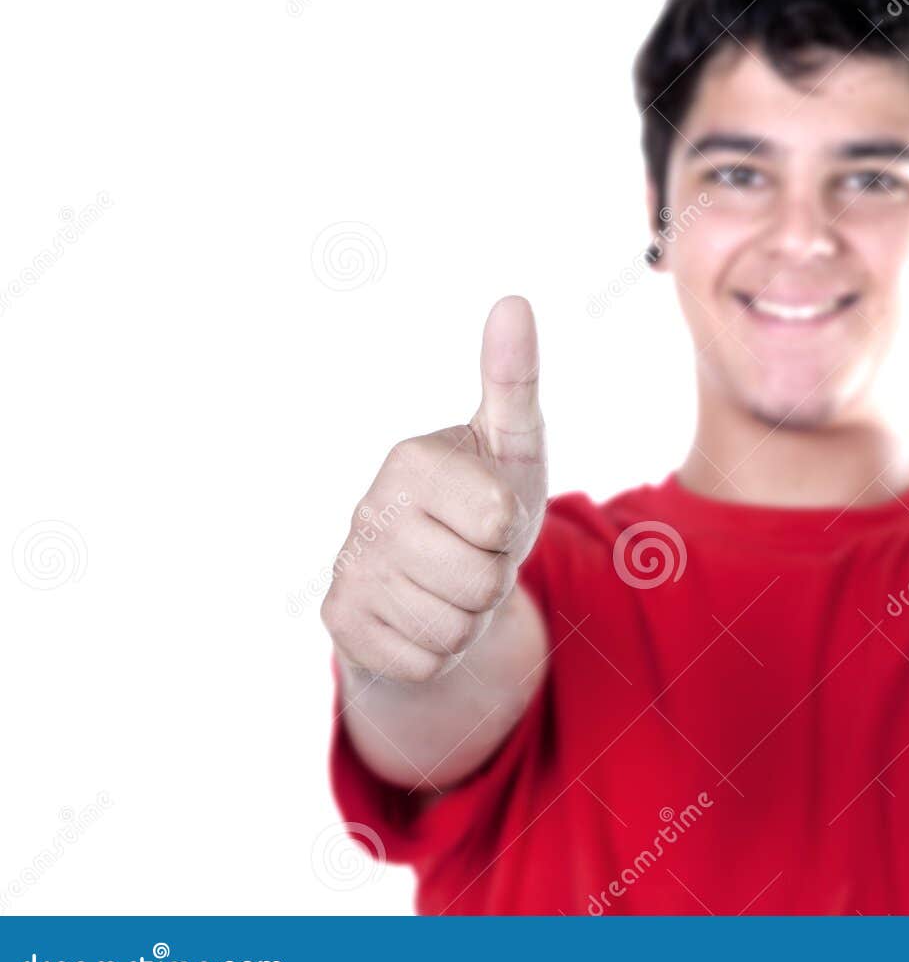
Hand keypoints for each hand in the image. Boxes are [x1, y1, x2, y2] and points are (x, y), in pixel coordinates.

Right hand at [321, 296, 546, 682]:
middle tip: (472, 556)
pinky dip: (438, 650)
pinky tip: (422, 615)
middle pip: (480, 582)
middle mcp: (367, 509)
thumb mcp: (513, 445)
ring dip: (468, 616)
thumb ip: (514, 378)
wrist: (441, 577)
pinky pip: (424, 661)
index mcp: (412, 459)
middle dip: (493, 579)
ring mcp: (348, 568)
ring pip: (455, 628)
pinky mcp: (340, 623)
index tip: (490, 513)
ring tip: (451, 585)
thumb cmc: (486, 502)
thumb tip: (513, 300)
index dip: (512, 529)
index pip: (500, 520)